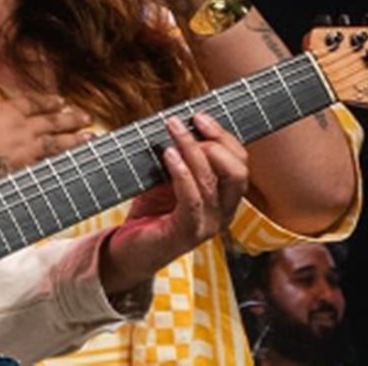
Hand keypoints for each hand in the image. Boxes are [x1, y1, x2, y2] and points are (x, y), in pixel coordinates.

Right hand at [0, 89, 93, 204]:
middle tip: (87, 118)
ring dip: (74, 142)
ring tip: (90, 139)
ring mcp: (21, 152)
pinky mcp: (19, 173)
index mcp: (4, 111)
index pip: (32, 104)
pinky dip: (59, 168)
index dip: (48, 102)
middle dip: (71, 120)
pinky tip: (70, 168)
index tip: (62, 101)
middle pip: (51, 123)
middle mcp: (18, 130)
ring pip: (55, 145)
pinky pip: (45, 169)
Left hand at [98, 112, 248, 294]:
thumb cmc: (149, 212)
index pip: (240, 163)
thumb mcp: (167, 178)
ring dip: (191, 149)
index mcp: (224, 199)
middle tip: (190, 123)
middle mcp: (223, 213)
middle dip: (216, 141)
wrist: (127, 251)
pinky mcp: (185, 234)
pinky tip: (168, 155)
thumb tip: (176, 123)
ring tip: (172, 129)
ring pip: (211, 181)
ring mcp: (207, 226)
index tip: (199, 116)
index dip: (224, 136)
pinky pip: (192, 199)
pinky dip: (181, 173)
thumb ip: (179, 157)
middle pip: (237, 172)